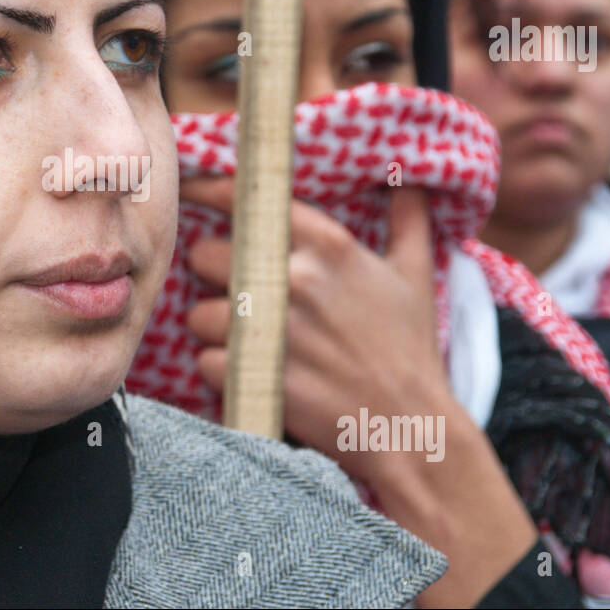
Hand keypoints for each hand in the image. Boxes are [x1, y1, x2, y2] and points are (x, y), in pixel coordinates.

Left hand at [180, 179, 537, 606]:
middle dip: (217, 278)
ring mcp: (270, 328)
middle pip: (206, 257)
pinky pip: (205, 362)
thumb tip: (411, 183)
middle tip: (243, 297)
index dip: (210, 192)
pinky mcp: (254, 374)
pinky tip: (253, 376)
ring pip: (199, 315)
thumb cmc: (411, 349)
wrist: (409, 426)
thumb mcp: (416, 276)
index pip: (246, 202)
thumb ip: (408, 221)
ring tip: (250, 344)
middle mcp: (292, 278)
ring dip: (216, 331)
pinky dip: (222, 372)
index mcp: (327, 246)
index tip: (193, 191)